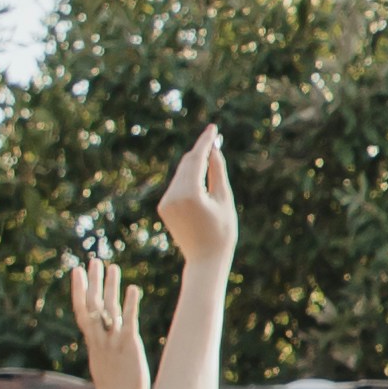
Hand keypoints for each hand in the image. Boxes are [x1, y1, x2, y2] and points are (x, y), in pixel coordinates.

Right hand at [70, 253, 152, 388]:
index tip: (77, 272)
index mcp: (94, 343)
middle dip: (92, 282)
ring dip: (110, 288)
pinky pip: (128, 323)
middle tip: (92, 260)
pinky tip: (133, 289)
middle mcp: (100, 340)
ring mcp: (113, 343)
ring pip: (108, 310)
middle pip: (92, 306)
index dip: (79, 290)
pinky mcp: (129, 347)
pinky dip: (130, 305)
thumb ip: (105, 352)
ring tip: (112, 267)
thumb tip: (105, 344)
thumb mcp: (106, 366)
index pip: (82, 311)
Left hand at [161, 126, 236, 269]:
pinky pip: (176, 185)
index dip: (206, 141)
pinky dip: (188, 178)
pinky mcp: (163, 207)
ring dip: (194, 164)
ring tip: (209, 155)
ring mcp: (166, 202)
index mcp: (191, 193)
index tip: (213, 128)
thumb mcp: (224, 199)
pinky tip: (199, 175)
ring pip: (181, 174)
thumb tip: (213, 150)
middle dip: (200, 150)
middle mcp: (173, 195)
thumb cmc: (222, 231)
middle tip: (214, 138)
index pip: (197, 159)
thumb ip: (217, 172)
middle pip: (187, 163)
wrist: (205, 260)